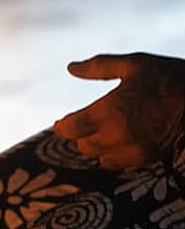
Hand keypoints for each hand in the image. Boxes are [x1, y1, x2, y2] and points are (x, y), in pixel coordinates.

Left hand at [52, 52, 184, 169]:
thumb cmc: (168, 78)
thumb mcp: (133, 64)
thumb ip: (98, 67)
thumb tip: (70, 68)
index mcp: (109, 111)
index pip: (72, 128)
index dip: (62, 127)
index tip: (60, 123)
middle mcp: (118, 135)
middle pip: (84, 145)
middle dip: (80, 135)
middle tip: (81, 126)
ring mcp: (135, 149)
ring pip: (100, 157)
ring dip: (95, 147)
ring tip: (98, 134)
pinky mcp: (149, 157)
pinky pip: (119, 164)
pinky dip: (112, 156)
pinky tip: (116, 143)